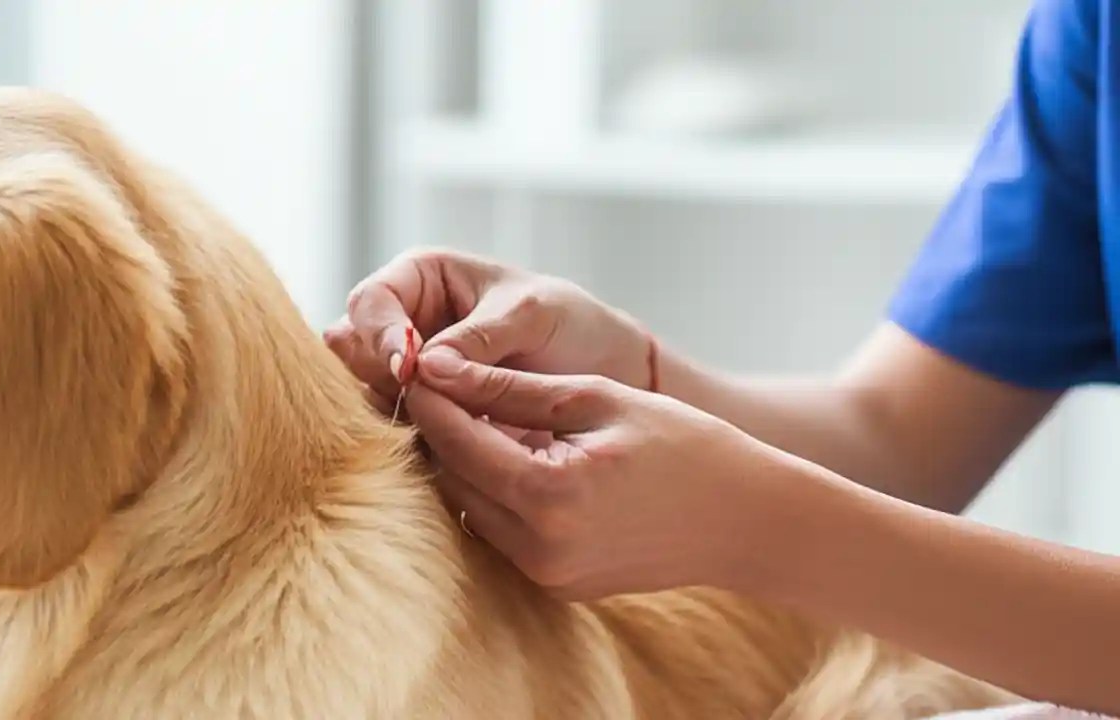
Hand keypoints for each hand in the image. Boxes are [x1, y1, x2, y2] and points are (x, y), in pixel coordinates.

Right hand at [324, 249, 653, 415]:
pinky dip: (408, 443)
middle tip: (410, 404)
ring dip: (387, 415)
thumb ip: (478, 337)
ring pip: (365, 395)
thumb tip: (422, 366)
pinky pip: (393, 430)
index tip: (407, 369)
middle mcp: (404, 323)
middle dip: (374, 378)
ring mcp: (409, 374)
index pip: (369, 302)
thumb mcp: (531, 316)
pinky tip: (438, 454)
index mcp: (421, 278)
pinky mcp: (423, 416)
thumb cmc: (571, 325)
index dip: (380, 334)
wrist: (605, 373)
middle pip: (352, 351)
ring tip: (429, 432)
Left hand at [405, 348, 776, 600]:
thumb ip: (510, 388)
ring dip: (464, 463)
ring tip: (471, 414)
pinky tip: (507, 456)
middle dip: (440, 430)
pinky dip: (494, 493)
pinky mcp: (556, 585)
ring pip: (471, 508)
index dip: (430, 398)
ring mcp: (546, 574)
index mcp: (549, 493)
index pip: (456, 439)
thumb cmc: (684, 446)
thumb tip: (438, 367)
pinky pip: (500, 533)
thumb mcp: (598, 399)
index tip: (417, 363)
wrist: (747, 521)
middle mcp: (539, 546)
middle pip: (453, 478)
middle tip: (437, 384)